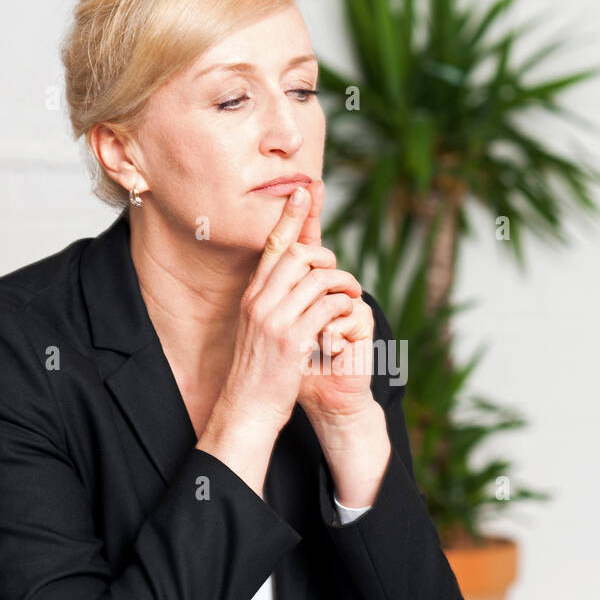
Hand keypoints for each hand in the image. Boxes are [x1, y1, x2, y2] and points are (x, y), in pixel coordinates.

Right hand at [214, 184, 362, 436]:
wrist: (248, 408)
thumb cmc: (258, 372)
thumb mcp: (258, 329)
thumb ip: (271, 303)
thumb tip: (288, 281)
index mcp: (252, 297)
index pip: (272, 248)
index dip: (289, 218)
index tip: (302, 191)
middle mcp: (260, 303)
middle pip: (298, 255)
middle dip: (326, 255)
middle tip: (339, 271)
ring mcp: (275, 321)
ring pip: (317, 279)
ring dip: (341, 282)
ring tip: (351, 294)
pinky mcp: (293, 340)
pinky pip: (327, 307)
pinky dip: (343, 306)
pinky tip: (347, 316)